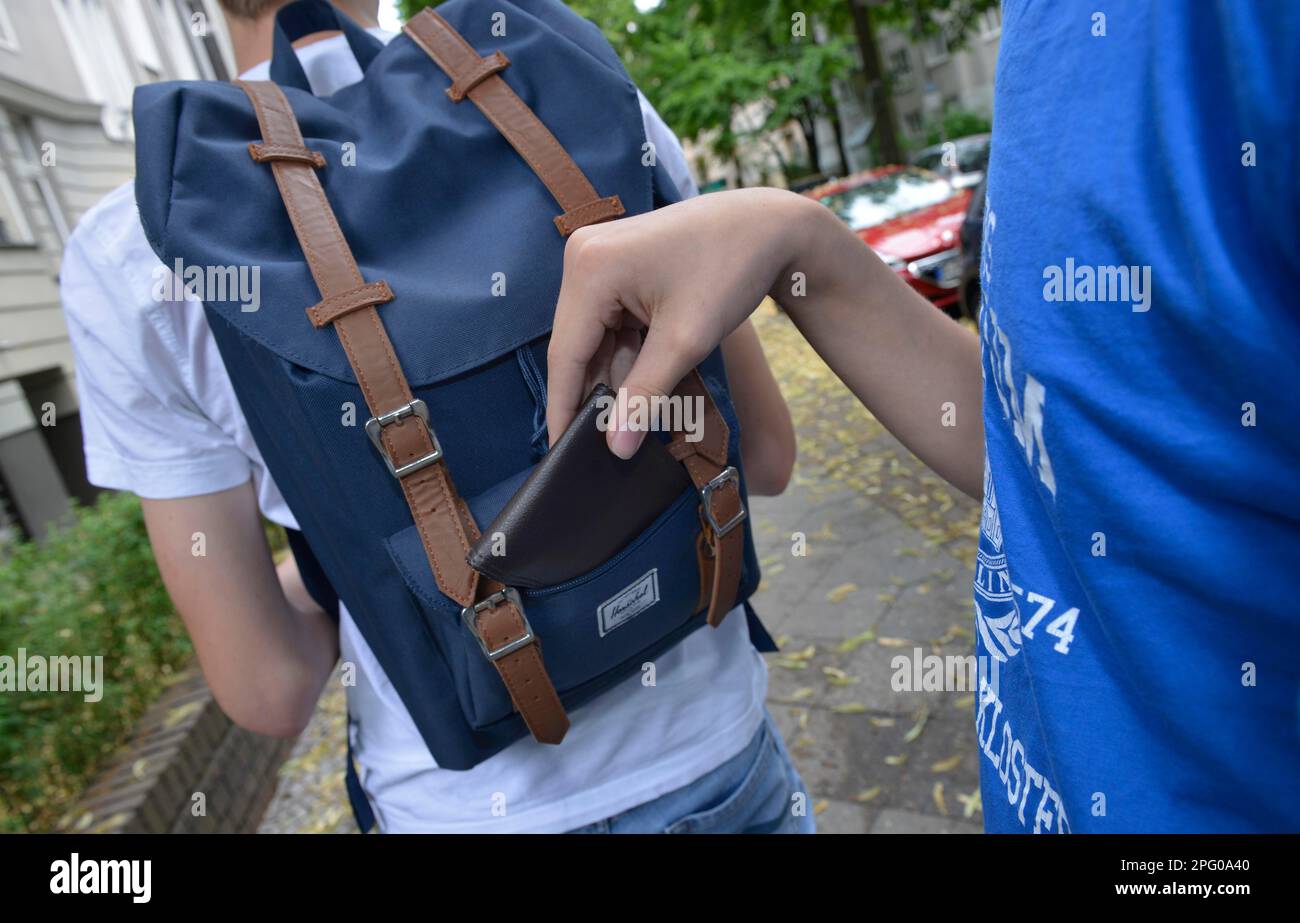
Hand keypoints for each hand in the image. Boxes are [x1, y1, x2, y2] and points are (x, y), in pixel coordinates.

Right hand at [546, 187, 806, 456]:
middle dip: (593, 394)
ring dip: (615, 375)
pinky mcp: (614, 265)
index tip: (558, 454)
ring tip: (634, 417)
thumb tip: (616, 447)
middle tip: (606, 445)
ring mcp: (597, 259)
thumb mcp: (686, 341)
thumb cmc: (730, 269)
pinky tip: (645, 381)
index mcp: (590, 268)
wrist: (766, 226)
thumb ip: (645, 395)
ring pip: (594, 339)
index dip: (563, 408)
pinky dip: (627, 354)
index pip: (565, 354)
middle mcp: (582, 257)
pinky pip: (609, 323)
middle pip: (576, 346)